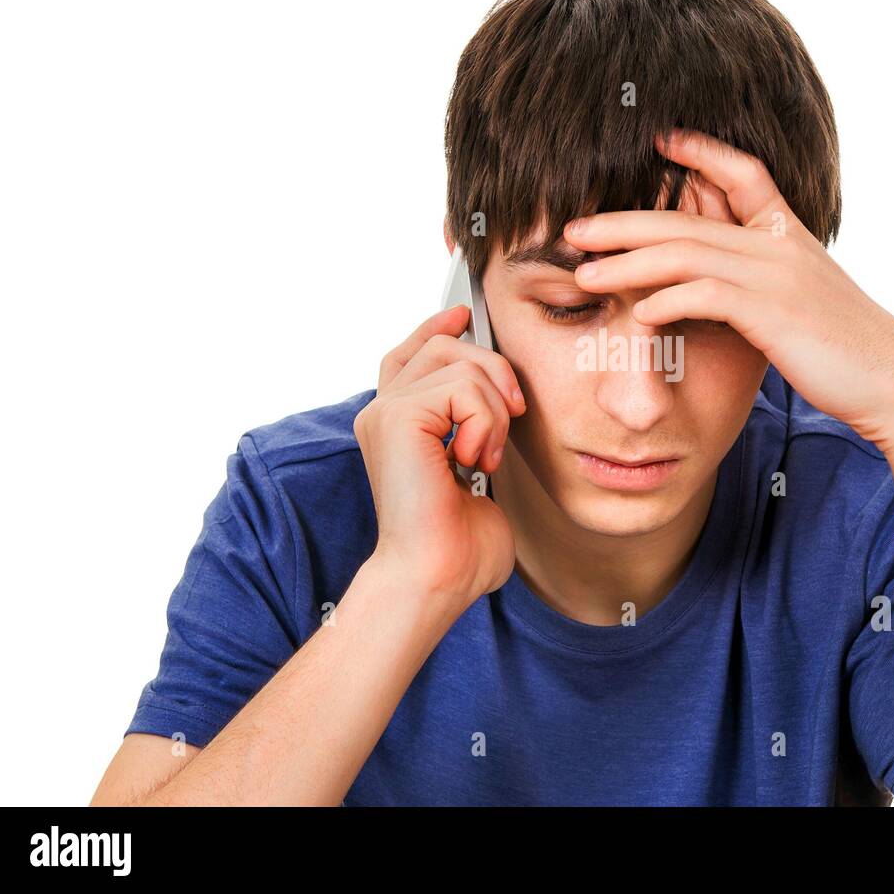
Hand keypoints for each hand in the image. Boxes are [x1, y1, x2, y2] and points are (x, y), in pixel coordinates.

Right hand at [352, 305, 523, 604]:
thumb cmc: (459, 546)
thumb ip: (478, 431)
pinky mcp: (396, 418)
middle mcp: (382, 414)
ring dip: (493, 411)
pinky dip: (485, 423)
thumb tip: (501, 401)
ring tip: (485, 458)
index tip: (463, 316)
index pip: (410, 354)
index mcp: (397, 425)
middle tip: (511, 418)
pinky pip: (462, 388)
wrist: (437, 578)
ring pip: (461, 364)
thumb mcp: (478, 474)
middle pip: (445, 347)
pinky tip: (474, 461)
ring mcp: (385, 413)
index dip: (437, 330)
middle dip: (493, 371)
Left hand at [564, 128, 893, 447]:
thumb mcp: (807, 303)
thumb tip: (721, 288)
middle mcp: (780, 245)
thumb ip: (766, 285)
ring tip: (582, 273)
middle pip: (688, 217)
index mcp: (790, 234)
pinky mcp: (772, 312)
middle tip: (574, 229)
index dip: (703, 151)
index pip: (745, 172)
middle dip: (624, 221)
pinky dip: (665, 300)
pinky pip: (705, 295)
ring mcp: (776, 275)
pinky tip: (636, 312)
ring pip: (685, 253)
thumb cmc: (849, 354)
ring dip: (627, 263)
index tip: (662, 139)